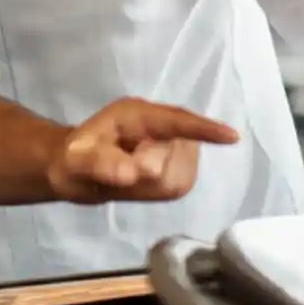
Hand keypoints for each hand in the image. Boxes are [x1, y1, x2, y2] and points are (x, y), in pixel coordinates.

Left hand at [46, 97, 238, 203]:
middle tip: (119, 168)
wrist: (74, 169)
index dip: (203, 129)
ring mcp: (171, 146)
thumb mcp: (74, 160)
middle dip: (151, 166)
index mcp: (136, 114)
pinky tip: (137, 184)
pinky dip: (157, 190)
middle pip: (178, 153)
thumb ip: (99, 163)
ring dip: (153, 182)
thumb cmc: (72, 158)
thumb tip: (133, 173)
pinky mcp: (176, 166)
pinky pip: (178, 186)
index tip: (231, 137)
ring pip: (180, 174)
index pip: (176, 121)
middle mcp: (159, 126)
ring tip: (126, 173)